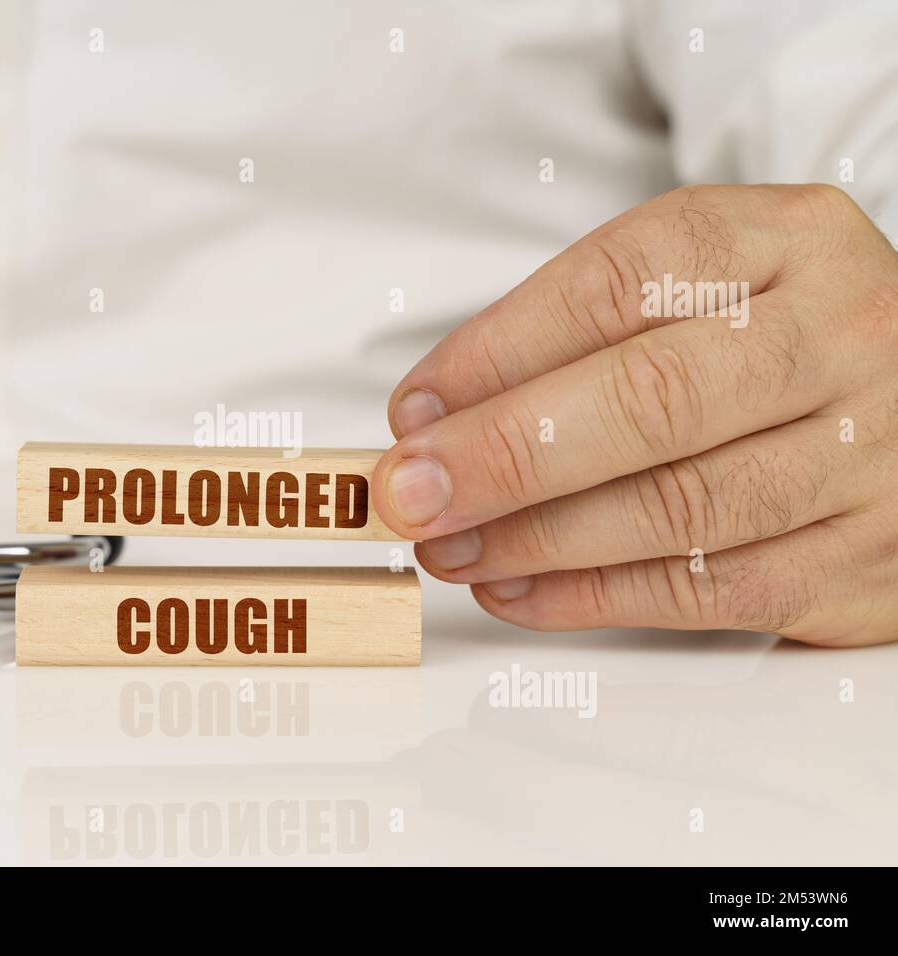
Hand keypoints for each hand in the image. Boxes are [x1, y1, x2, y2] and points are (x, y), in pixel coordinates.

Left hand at [370, 185, 897, 646]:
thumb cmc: (771, 336)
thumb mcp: (698, 286)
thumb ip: (575, 334)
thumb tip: (434, 417)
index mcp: (787, 240)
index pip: (622, 282)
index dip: (498, 351)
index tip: (415, 408)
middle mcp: (843, 335)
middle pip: (654, 398)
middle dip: (505, 453)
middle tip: (411, 492)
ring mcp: (872, 451)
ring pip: (681, 505)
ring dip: (537, 537)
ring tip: (449, 548)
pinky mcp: (866, 556)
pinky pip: (711, 589)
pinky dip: (593, 597)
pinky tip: (516, 589)